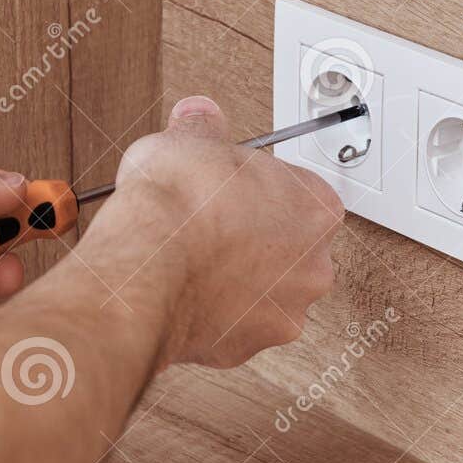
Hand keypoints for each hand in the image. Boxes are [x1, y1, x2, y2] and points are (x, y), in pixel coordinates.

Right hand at [107, 96, 343, 366]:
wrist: (146, 265)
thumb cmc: (179, 206)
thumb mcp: (189, 138)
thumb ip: (203, 128)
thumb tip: (199, 116)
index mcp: (316, 210)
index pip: (301, 193)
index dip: (261, 188)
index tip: (235, 187)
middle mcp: (313, 267)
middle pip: (290, 248)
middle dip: (255, 239)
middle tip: (214, 224)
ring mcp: (282, 312)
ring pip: (264, 292)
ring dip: (237, 280)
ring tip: (193, 261)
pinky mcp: (245, 346)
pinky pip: (233, 325)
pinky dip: (212, 312)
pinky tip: (184, 291)